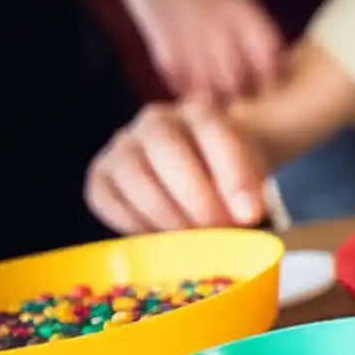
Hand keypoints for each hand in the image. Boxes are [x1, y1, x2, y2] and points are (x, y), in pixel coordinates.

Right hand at [85, 101, 266, 233]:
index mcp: (200, 112)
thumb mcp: (253, 179)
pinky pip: (108, 200)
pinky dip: (135, 224)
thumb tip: (247, 218)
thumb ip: (252, 193)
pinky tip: (162, 241)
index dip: (233, 175)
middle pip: (166, 147)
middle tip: (218, 229)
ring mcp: (123, 147)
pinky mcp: (101, 177)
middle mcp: (156, 121)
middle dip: (196, 196)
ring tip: (193, 242)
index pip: (213, 131)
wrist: (203, 176)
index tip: (251, 214)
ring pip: (133, 175)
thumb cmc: (232, 177)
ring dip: (166, 214)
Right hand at [101, 0, 281, 99]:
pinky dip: (191, 94)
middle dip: (246, 96)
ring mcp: (189, 42)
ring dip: (219, 101)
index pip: (269, 56)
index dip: (274, 76)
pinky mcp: (163, 50)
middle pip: (241, 81)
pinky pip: (183, 86)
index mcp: (241, 11)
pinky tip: (195, 94)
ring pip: (212, 91)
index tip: (274, 85)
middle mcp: (218, 29)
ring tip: (223, 107)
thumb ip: (249, 26)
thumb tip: (272, 64)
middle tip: (248, 104)